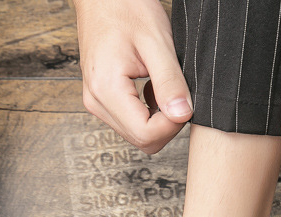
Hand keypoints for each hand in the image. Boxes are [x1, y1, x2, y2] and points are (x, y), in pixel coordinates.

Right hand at [73, 0, 192, 153]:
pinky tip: (152, 88)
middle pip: (142, 140)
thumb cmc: (126, 7)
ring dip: (159, 119)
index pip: (146, 134)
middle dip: (167, 125)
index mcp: (106, 88)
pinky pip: (132, 122)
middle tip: (177, 95)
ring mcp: (97, 102)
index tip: (183, 102)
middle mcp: (97, 101)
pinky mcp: (102, 99)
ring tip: (162, 85)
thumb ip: (170, 82)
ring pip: (138, 135)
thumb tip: (182, 115)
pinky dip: (149, 112)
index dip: (172, 125)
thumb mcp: (157, 42)